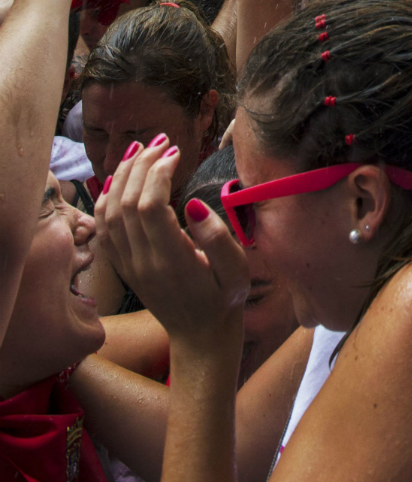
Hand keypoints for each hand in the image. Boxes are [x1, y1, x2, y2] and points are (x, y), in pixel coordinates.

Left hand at [97, 138, 247, 346]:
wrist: (199, 339)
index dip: (158, 173)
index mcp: (171, 262)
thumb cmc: (224, 302)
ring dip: (121, 175)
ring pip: (108, 212)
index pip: (150, 207)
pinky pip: (104, 227)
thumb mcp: (238, 273)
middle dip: (141, 164)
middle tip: (162, 141)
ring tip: (140, 149)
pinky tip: (120, 177)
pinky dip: (106, 197)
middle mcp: (142, 263)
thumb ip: (218, 238)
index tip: (177, 153)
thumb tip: (193, 204)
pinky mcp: (123, 266)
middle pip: (126, 203)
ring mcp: (128, 265)